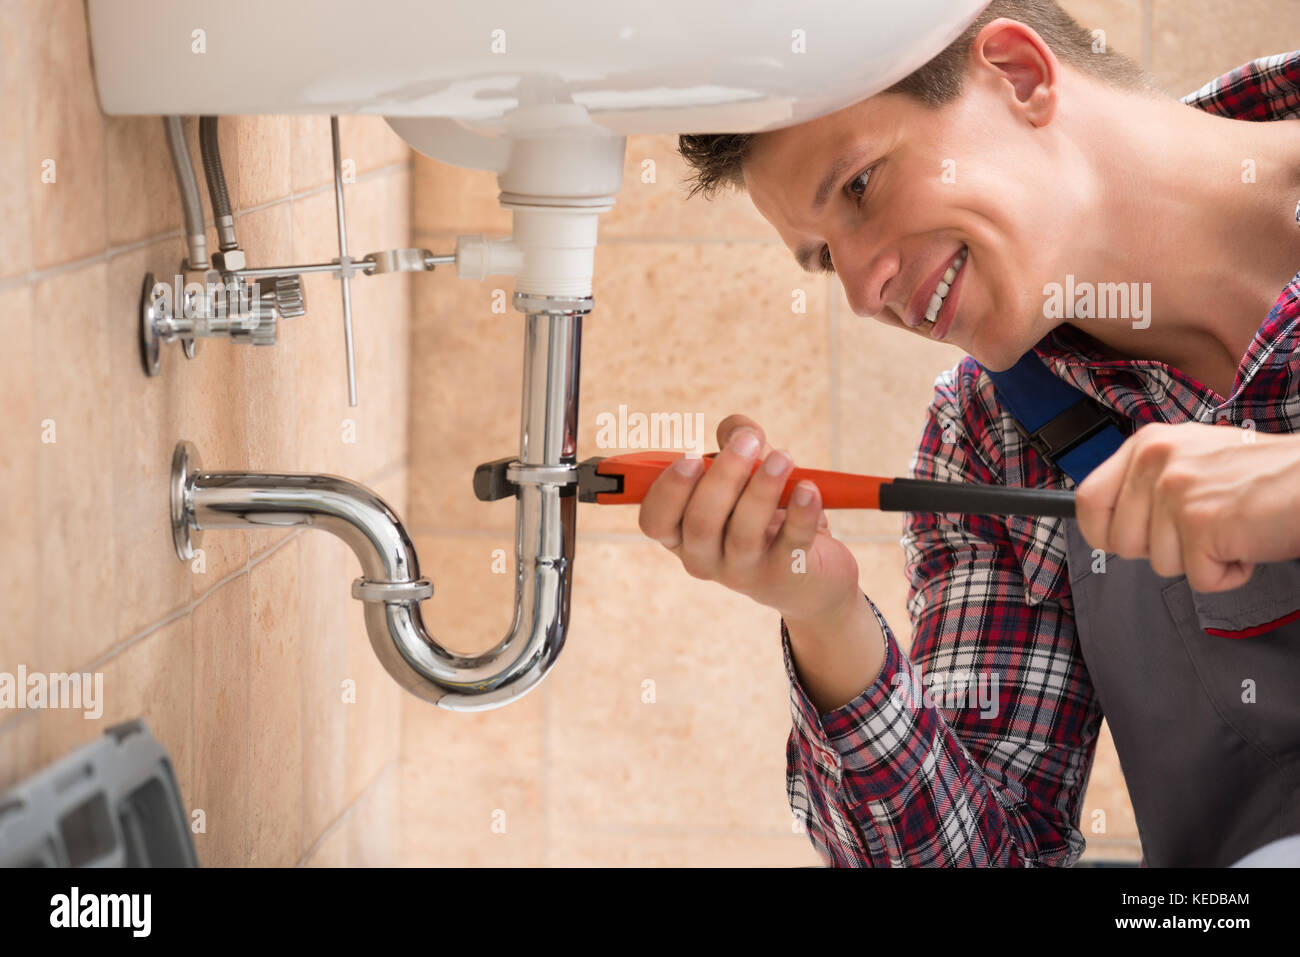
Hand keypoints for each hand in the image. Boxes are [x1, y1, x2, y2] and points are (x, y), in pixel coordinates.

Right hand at [637, 414, 860, 623]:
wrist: (811, 574)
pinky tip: (808, 489)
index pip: (655, 521)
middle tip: (747, 442)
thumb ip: (738, 444)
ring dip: (762, 489)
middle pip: (700, 522)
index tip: (692, 456)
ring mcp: (743, 572)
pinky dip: (801, 513)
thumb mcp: (748, 475)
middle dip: (723, 476)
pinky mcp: (784, 575)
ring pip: (743, 533)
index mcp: (682, 533)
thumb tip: (738, 429)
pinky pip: (791, 544)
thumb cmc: (767, 515)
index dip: (668, 490)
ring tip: (783, 457)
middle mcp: (705, 558)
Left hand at [1074, 420, 1299, 591]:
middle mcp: (1155, 461)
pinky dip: (1228, 574)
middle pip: (1120, 542)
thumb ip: (1149, 484)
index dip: (1100, 533)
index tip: (1120, 542)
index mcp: (1147, 444)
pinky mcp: (1202, 523)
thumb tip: (1105, 523)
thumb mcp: (1192, 461)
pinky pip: (1199, 580)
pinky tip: (1248, 543)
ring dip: (1200, 560)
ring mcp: (1177, 491)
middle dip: (1161, 551)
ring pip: (1160, 564)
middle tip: (1202, 530)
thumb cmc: (1265, 476)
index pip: (1088, 500)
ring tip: (1232, 529)